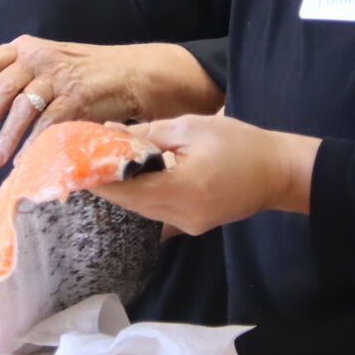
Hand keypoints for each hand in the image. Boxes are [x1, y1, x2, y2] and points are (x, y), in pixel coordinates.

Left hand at [0, 37, 221, 168]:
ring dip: (7, 137)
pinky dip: (35, 144)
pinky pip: (49, 123)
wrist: (134, 74)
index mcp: (28, 48)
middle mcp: (41, 57)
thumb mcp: (44, 74)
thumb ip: (8, 88)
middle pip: (2, 87)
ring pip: (23, 108)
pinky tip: (27, 160)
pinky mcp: (79, 96)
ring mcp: (60, 76)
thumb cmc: (85, 76)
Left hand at [93, 115, 317, 235]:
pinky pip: (156, 213)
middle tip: (80, 163)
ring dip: (121, 191)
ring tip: (99, 167)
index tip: (74, 165)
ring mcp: (188, 225)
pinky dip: (141, 197)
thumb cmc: (240, 143)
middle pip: (131, 203)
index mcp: (184, 187)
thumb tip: (109, 132)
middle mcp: (183, 214)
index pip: (129, 189)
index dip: (99, 178)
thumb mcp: (192, 127)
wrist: (279, 172)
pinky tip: (130, 180)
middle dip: (105, 184)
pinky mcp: (192, 226)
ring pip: (141, 210)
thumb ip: (149, 133)